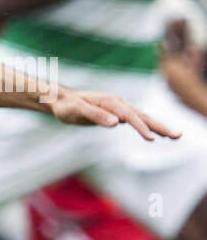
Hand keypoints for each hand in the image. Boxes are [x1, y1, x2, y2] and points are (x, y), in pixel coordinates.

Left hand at [43, 89, 179, 140]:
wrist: (60, 101)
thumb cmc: (67, 106)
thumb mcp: (77, 111)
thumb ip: (96, 116)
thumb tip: (116, 122)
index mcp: (111, 102)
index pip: (130, 116)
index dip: (141, 127)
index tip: (152, 139)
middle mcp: (118, 103)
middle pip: (142, 115)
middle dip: (160, 126)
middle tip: (178, 136)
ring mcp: (118, 107)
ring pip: (141, 117)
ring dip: (157, 126)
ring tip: (173, 136)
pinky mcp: (115, 113)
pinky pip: (134, 120)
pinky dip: (146, 126)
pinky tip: (153, 133)